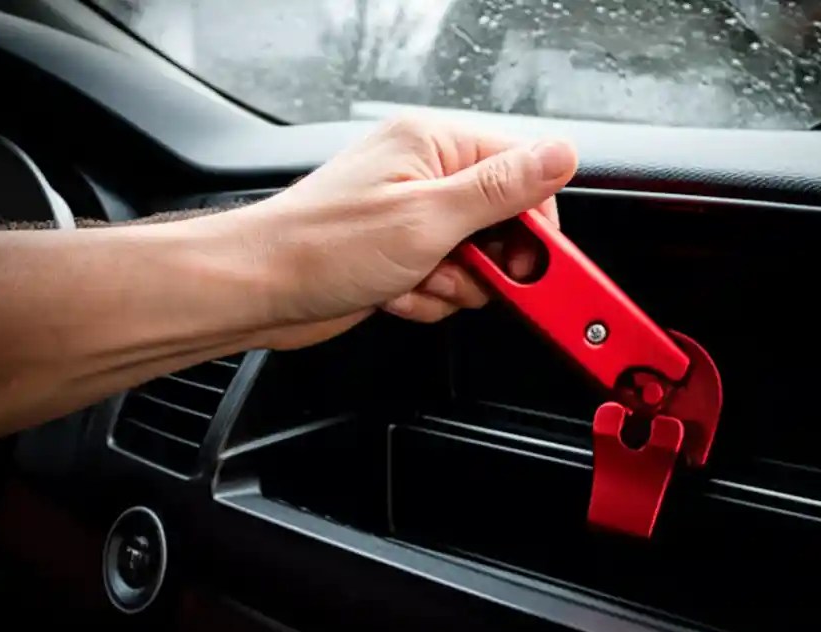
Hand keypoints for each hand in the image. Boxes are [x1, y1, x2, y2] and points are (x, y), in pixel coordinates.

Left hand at [215, 115, 577, 348]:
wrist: (259, 291)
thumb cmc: (321, 246)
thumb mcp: (428, 218)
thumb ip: (502, 189)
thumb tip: (561, 156)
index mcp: (433, 144)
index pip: (521, 169)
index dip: (536, 221)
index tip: (536, 260)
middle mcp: (423, 173)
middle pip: (503, 220)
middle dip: (489, 262)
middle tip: (469, 276)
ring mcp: (410, 215)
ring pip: (477, 259)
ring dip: (456, 286)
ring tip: (420, 282)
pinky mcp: (400, 253)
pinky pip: (447, 280)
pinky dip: (430, 297)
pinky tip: (399, 294)